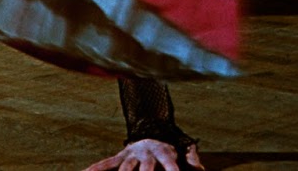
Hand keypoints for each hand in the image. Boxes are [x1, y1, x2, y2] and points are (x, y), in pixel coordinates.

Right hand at [82, 140, 201, 170]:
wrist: (152, 130)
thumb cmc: (172, 148)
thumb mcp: (185, 151)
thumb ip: (193, 161)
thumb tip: (202, 170)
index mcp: (165, 153)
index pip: (170, 165)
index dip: (172, 170)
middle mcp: (147, 154)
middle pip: (145, 168)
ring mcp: (132, 155)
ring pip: (126, 168)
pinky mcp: (120, 157)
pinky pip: (106, 164)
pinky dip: (96, 168)